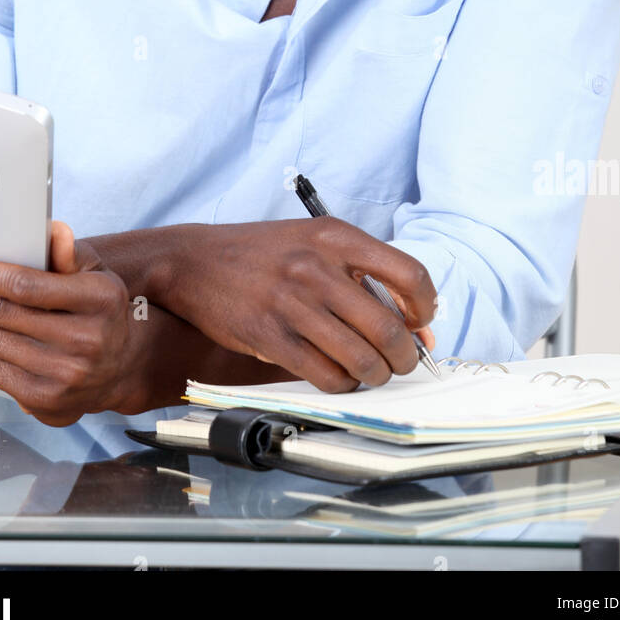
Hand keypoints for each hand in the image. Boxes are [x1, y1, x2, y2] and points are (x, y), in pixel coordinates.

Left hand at [0, 222, 151, 425]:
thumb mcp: (95, 273)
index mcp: (99, 299)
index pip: (30, 287)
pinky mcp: (44, 400)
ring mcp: (64, 375)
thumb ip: (70, 252)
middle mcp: (84, 341)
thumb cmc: (98, 309)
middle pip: (0, 315)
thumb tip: (54, 230)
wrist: (121, 366)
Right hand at [146, 217, 436, 392]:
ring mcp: (293, 303)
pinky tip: (339, 375)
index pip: (410, 273)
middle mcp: (318, 267)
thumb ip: (362, 276)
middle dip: (404, 356)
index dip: (425, 307)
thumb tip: (417, 326)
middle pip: (388, 328)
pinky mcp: (270, 337)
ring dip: (376, 375)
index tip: (420, 323)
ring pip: (361, 359)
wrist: (195, 261)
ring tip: (371, 372)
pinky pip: (326, 375)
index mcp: (335, 236)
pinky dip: (342, 384)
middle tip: (401, 362)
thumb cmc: (262, 253)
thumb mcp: (313, 244)